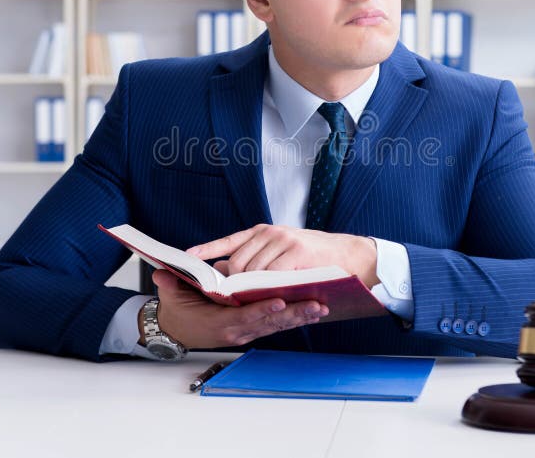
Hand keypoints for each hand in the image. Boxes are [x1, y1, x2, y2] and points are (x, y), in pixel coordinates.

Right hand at [145, 270, 328, 348]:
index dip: (263, 310)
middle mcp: (236, 331)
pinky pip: (276, 326)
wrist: (175, 331)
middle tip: (316, 305)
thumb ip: (171, 285)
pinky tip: (313, 312)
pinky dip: (294, 319)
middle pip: (268, 323)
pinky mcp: (253, 330)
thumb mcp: (172, 297)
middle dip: (293, 315)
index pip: (244, 317)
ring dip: (300, 317)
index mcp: (219, 323)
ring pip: (277, 326)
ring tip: (321, 307)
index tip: (280, 301)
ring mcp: (246, 332)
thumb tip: (163, 274)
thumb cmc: (177, 312)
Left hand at [186, 224, 379, 287]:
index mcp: (262, 231)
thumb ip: (252, 258)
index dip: (207, 249)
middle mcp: (270, 233)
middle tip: (223, 297)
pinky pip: (272, 276)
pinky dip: (266, 289)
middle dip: (229, 282)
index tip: (187, 257)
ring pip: (252, 271)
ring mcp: (282, 241)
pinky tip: (264, 298)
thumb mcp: (277, 251)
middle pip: (237, 262)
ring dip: (245, 289)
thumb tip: (223, 268)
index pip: (228, 241)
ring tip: (241, 302)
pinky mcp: (295, 253)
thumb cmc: (311, 255)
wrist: (346, 253)